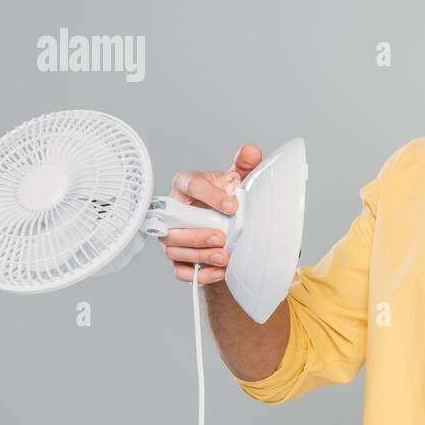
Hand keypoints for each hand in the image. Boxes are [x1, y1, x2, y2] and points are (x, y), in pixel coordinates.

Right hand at [160, 143, 263, 283]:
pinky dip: (200, 273)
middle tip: (222, 237)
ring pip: (174, 249)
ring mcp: (173, 237)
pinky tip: (220, 271)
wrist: (230, 228)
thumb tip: (251, 151)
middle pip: (174, 223)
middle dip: (196, 233)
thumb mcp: (239, 181)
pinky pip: (181, 270)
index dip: (210, 196)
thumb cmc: (228, 199)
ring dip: (199, 254)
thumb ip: (244, 165)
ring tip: (224, 256)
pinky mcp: (179, 259)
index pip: (190, 185)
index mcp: (186, 186)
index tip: (233, 206)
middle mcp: (174, 212)